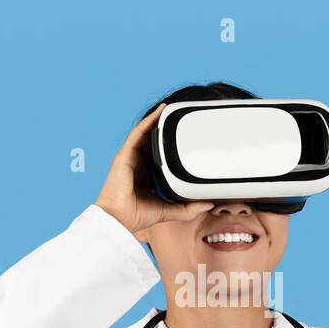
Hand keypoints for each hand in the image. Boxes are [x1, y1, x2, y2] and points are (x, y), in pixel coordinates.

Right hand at [94, 103, 214, 233]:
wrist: (120, 219)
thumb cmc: (137, 216)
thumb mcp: (170, 210)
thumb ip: (189, 208)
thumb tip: (209, 204)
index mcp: (144, 175)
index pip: (157, 155)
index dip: (168, 145)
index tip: (182, 138)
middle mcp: (136, 163)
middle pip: (151, 141)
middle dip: (162, 128)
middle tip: (178, 117)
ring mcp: (129, 158)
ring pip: (144, 133)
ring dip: (156, 120)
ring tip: (169, 109)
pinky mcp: (124, 155)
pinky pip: (137, 133)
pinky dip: (148, 122)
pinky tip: (158, 113)